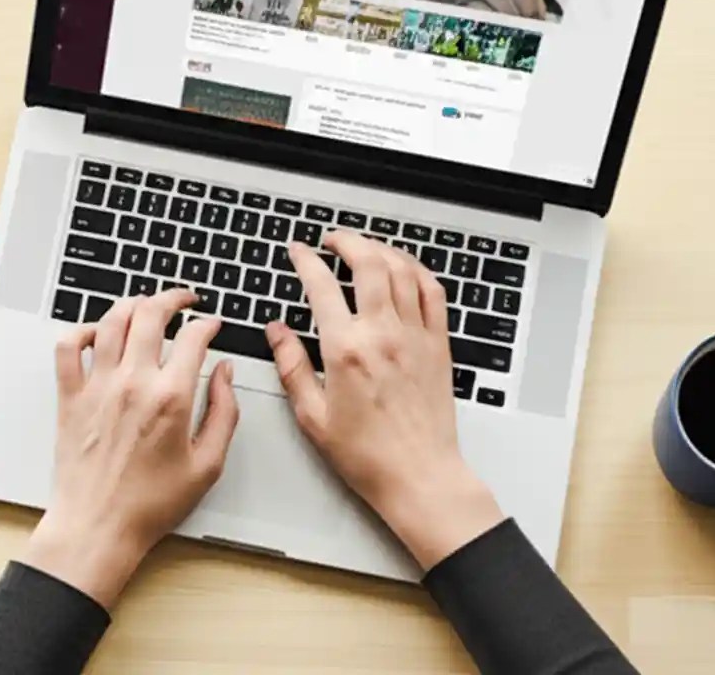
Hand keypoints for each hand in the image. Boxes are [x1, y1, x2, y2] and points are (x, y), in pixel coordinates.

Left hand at [22, 291, 238, 608]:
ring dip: (133, 303)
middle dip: (173, 298)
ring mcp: (98, 386)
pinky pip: (69, 346)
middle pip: (151, 313)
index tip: (212, 325)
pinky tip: (100, 334)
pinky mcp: (71, 397)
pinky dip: (84, 330)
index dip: (208, 324)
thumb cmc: (150, 504)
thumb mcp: (208, 465)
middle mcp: (133, 383)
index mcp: (171, 398)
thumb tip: (226, 374)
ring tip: (147, 305)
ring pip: (112, 319)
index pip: (193, 337)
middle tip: (184, 300)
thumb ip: (224, 413)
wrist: (98, 526)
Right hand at [266, 233, 503, 569]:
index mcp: (346, 351)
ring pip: (402, 269)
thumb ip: (292, 365)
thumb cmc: (368, 455)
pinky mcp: (438, 344)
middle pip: (368, 262)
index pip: (321, 286)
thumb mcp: (312, 415)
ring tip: (364, 247)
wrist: (419, 475)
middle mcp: (383, 335)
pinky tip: (404, 269)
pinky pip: (432, 291)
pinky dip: (416, 270)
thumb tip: (277, 331)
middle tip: (331, 239)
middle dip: (347, 240)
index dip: (306, 260)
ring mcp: (415, 336)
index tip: (298, 251)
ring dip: (380, 249)